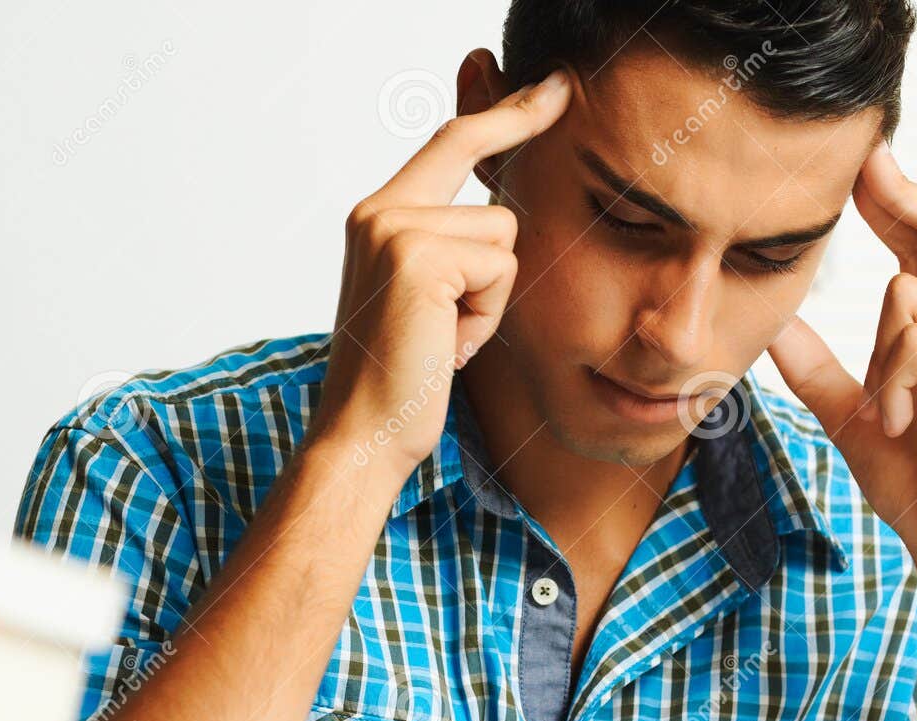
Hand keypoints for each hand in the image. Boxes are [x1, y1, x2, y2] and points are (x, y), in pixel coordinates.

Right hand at [311, 67, 570, 477]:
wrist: (365, 432)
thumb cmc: (403, 379)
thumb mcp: (430, 300)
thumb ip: (453, 247)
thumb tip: (503, 210)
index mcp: (378, 216)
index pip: (450, 143)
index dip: (503, 112)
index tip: (551, 91)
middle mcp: (379, 211)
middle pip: (488, 181)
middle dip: (508, 201)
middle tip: (525, 168)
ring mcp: (395, 228)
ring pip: (503, 233)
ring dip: (491, 297)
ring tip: (446, 336)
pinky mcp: (418, 256)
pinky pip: (500, 269)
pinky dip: (486, 316)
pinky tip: (447, 344)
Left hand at [767, 141, 916, 577]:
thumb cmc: (911, 478)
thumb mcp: (846, 409)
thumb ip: (813, 362)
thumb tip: (770, 323)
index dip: (898, 196)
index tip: (864, 162)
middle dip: (903, 191)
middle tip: (864, 160)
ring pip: (908, 295)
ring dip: (879, 360)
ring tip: (889, 413)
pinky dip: (893, 382)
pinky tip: (901, 420)